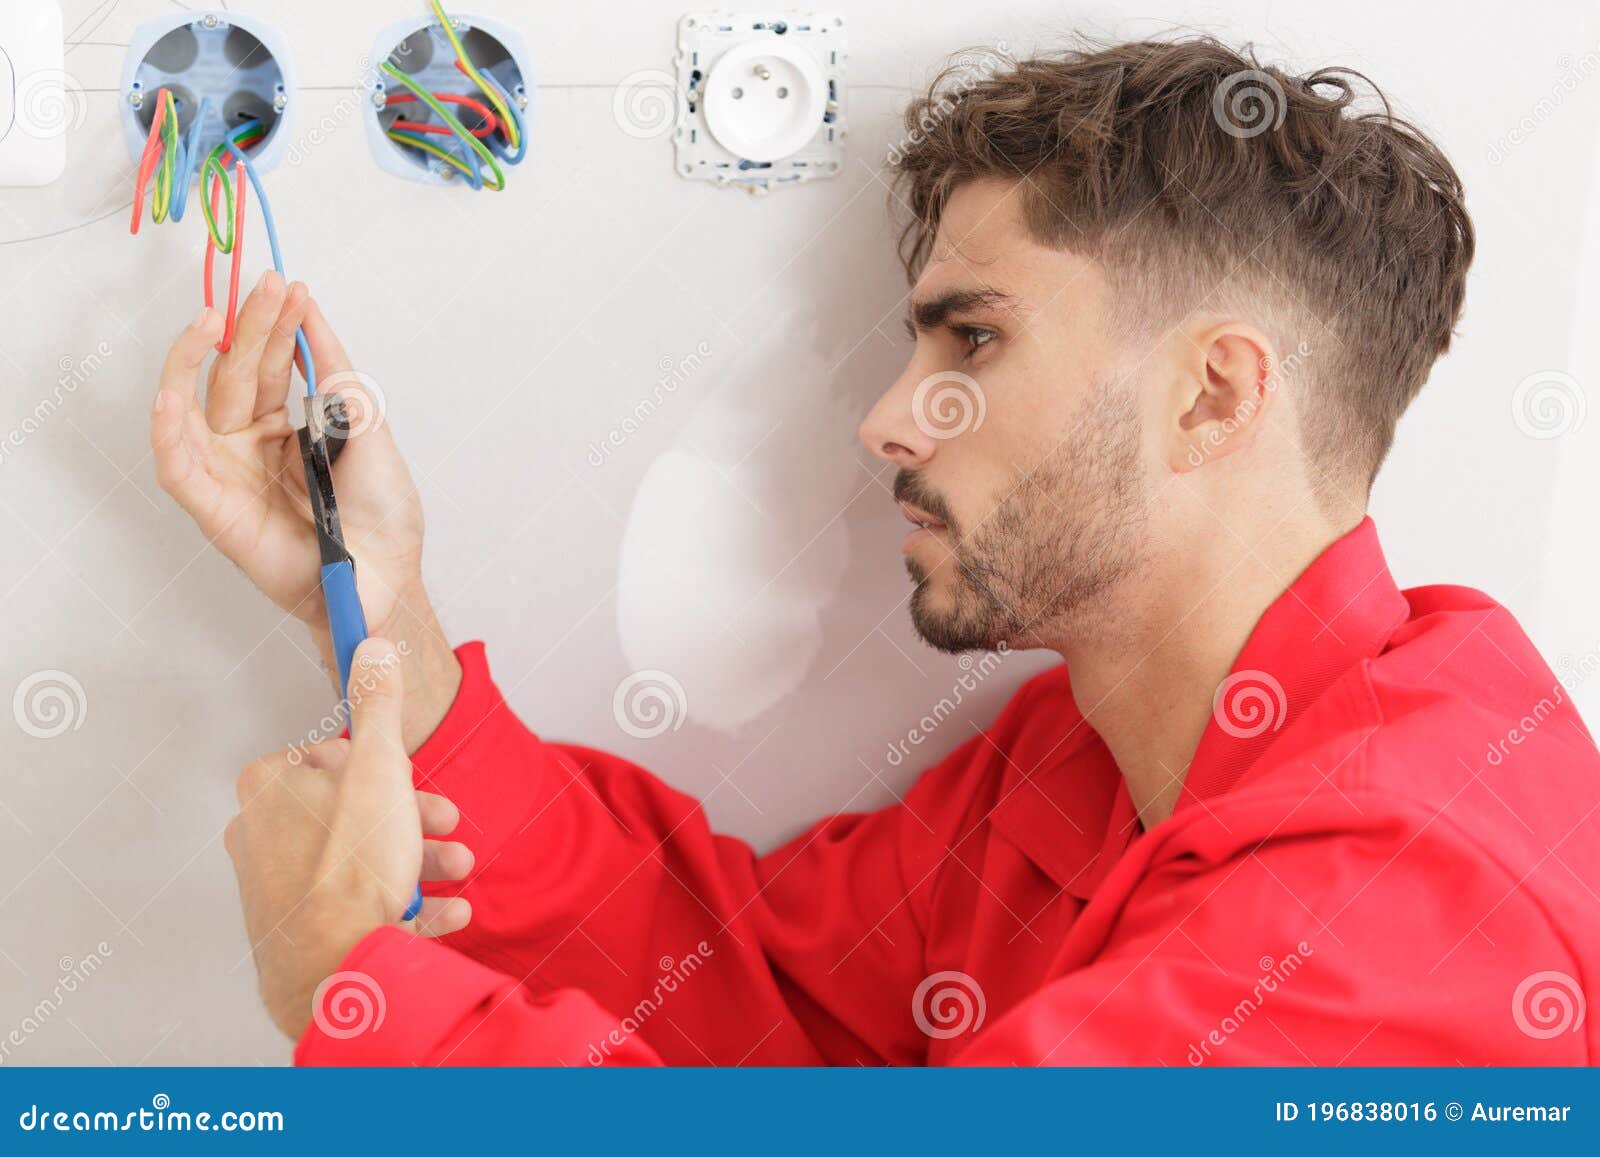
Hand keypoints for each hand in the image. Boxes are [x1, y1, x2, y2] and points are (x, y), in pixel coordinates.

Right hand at [151, 278, 460, 747]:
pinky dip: (167, 428)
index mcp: (292, 428)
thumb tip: (319, 329)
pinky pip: (177, 463)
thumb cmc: (382, 519)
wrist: (386, 579)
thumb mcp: (373, 439)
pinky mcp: (213, 506)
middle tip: (269, 286)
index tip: (295, 289)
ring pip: (196, 403)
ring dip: (197, 358)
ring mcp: (232, 471)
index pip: (278, 365)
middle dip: (254, 326)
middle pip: (241, 373)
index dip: (284, 327)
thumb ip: (343, 388)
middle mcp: (255, 443)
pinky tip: (172, 393)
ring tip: (216, 318)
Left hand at [224, 637, 472, 1039]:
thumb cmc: (350, 869)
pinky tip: (441, 910)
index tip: (407, 777)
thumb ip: (379, 705)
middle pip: (353, 810)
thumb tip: (371, 646)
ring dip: (419, 860)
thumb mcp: (380, 766)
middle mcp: (260, 837)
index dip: (381, 766)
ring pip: (361, 859)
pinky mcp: (298, 935)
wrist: (336, 970)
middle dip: (413, 817)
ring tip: (455, 869)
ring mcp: (277, 891)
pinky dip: (405, 905)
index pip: (330, 755)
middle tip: (443, 823)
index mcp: (267, 789)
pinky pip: (359, 908)